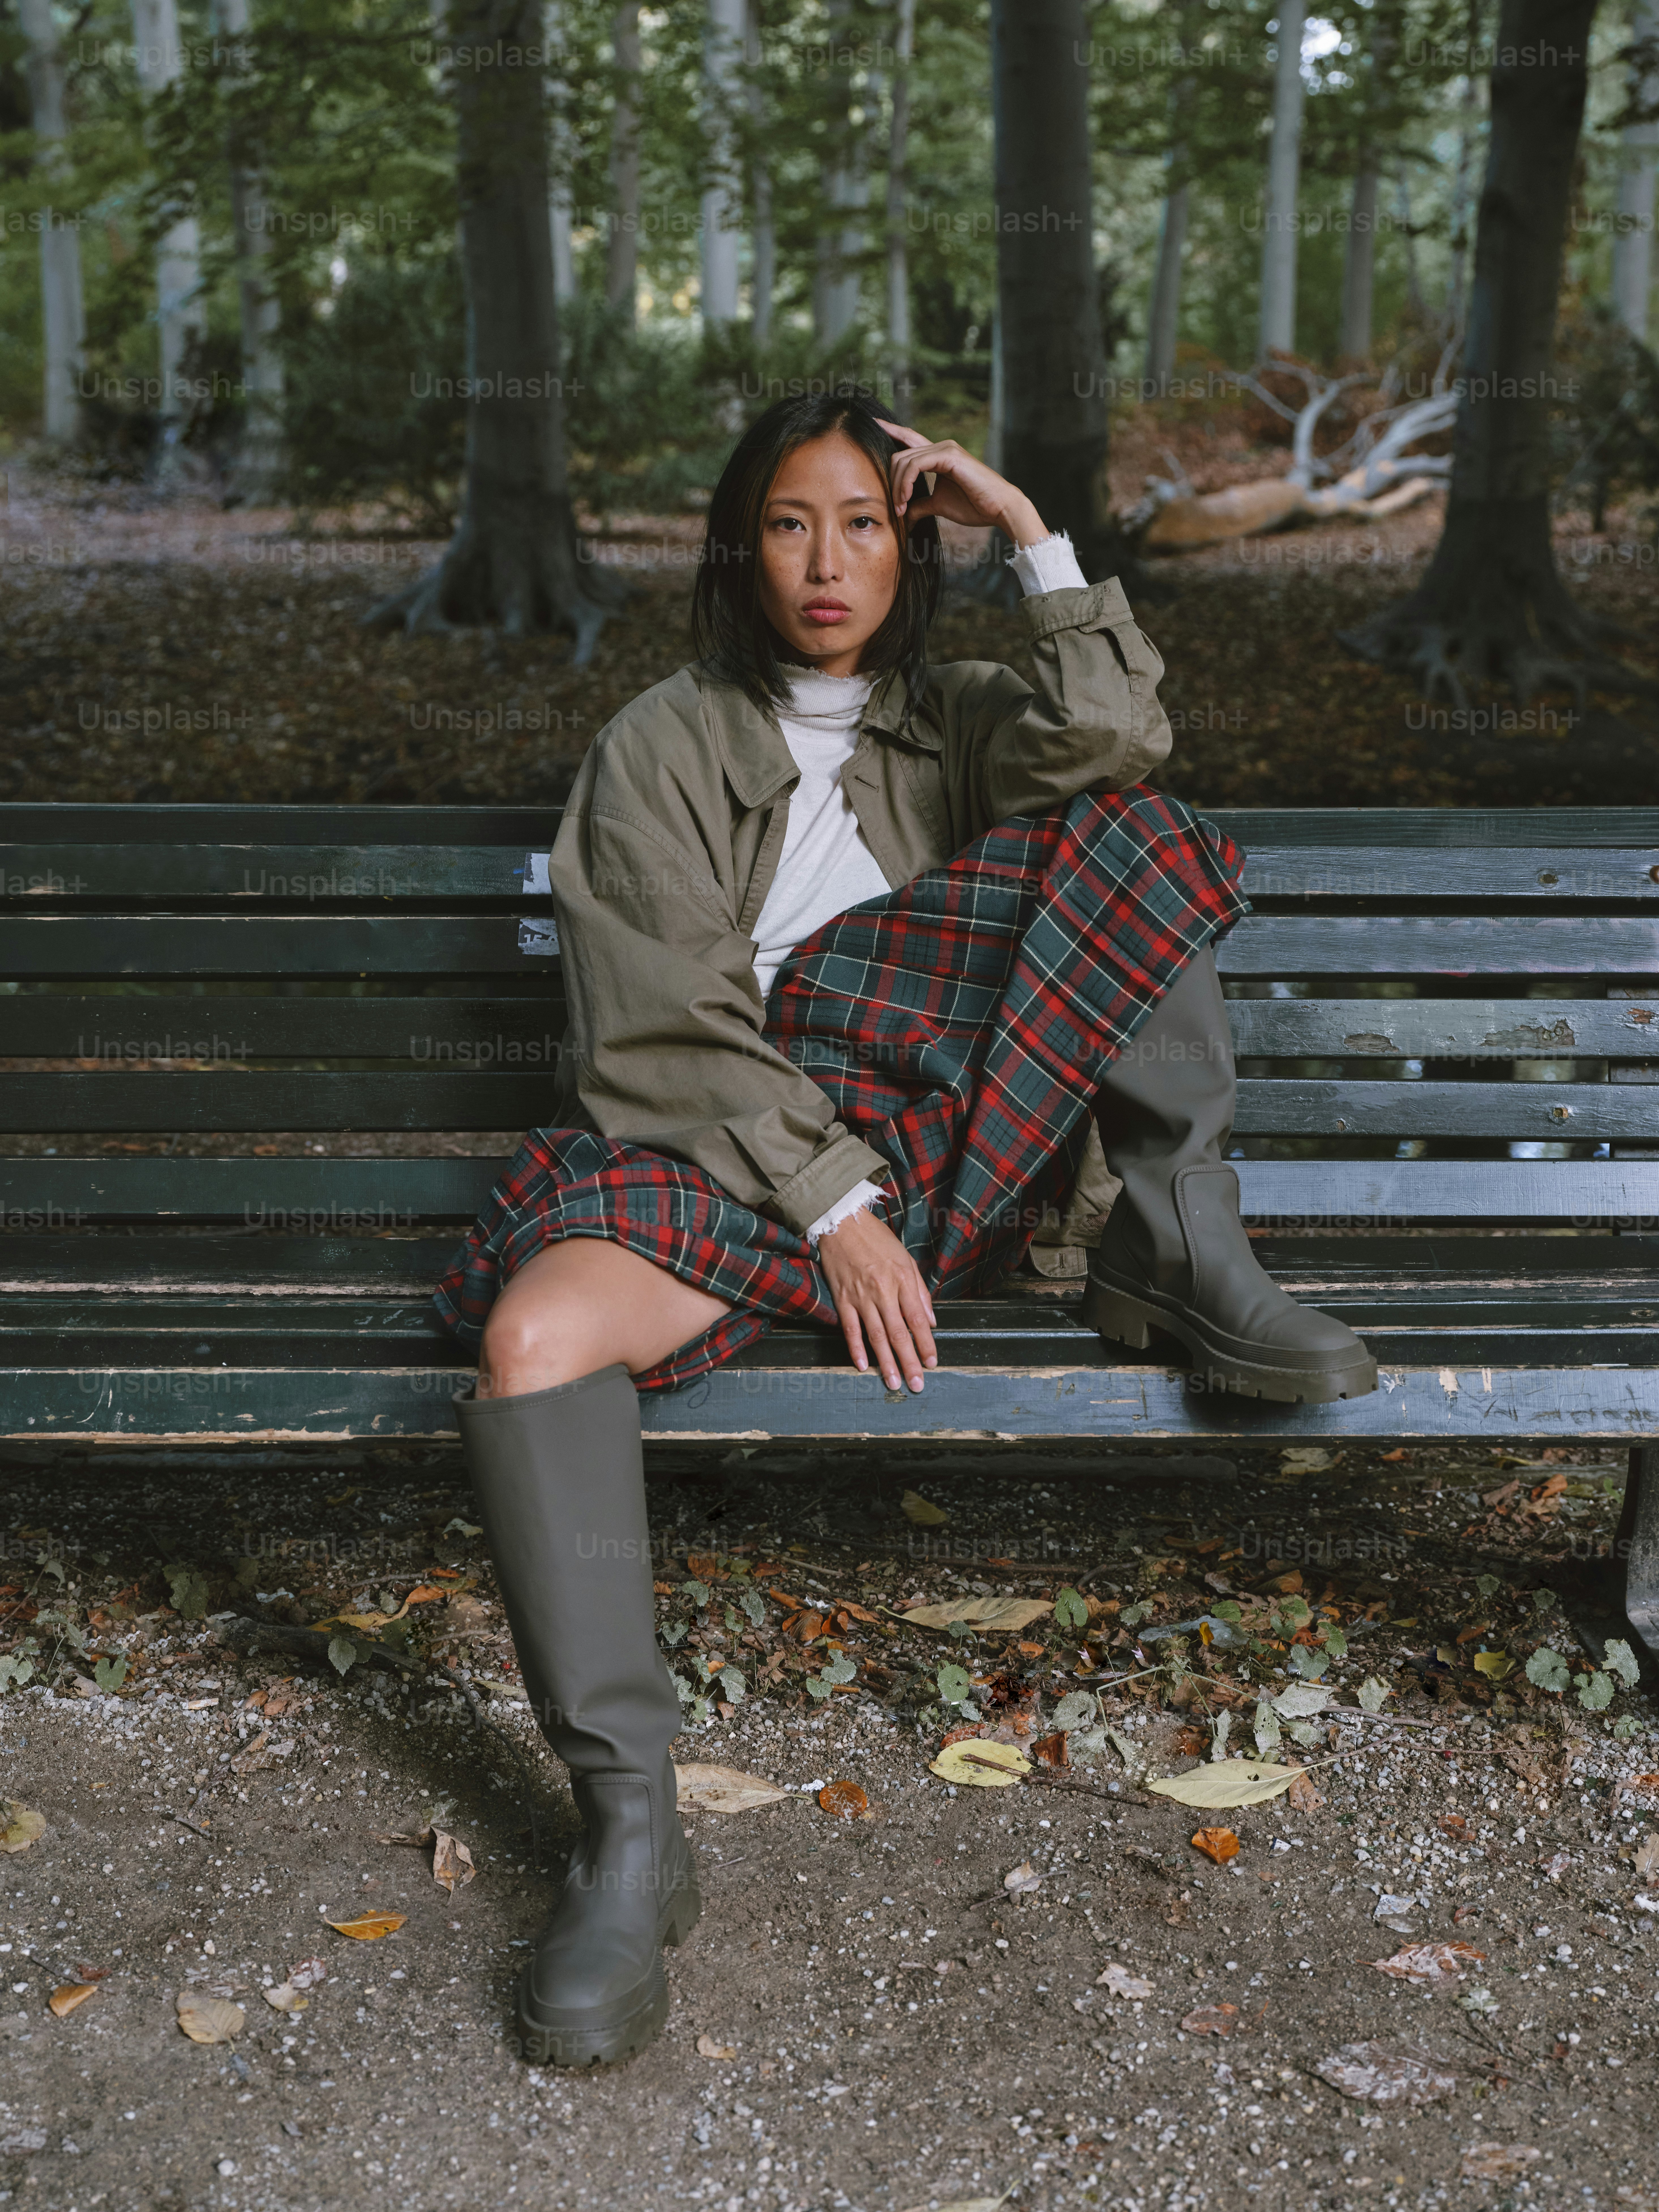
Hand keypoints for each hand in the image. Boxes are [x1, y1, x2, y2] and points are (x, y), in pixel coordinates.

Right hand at [815, 1205, 937, 1392]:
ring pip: (876, 1336)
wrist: (843, 1223)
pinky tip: (863, 1365)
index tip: (932, 1363)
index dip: (926, 1344)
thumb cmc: (877, 1241)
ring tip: (893, 1383)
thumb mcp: (906, 1260)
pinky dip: (856, 1348)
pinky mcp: (842, 1298)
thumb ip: (920, 1292)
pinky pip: (850, 1328)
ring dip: (885, 1362)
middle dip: (909, 1362)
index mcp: (902, 1280)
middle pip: (899, 1333)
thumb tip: (931, 1321)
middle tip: (916, 1385)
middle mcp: (883, 1291)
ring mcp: (861, 1296)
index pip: (918, 1319)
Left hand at [876, 418, 1047, 546]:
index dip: (890, 431)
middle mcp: (940, 447)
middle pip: (900, 456)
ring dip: (897, 487)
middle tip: (896, 509)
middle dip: (892, 482)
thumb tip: (905, 515)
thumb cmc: (975, 506)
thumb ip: (920, 504)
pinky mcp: (949, 455)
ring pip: (904, 460)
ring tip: (900, 509)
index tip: (872, 426)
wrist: (999, 508)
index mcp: (938, 455)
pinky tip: (906, 499)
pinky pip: (915, 465)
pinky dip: (906, 483)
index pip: (908, 439)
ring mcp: (945, 448)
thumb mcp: (939, 505)